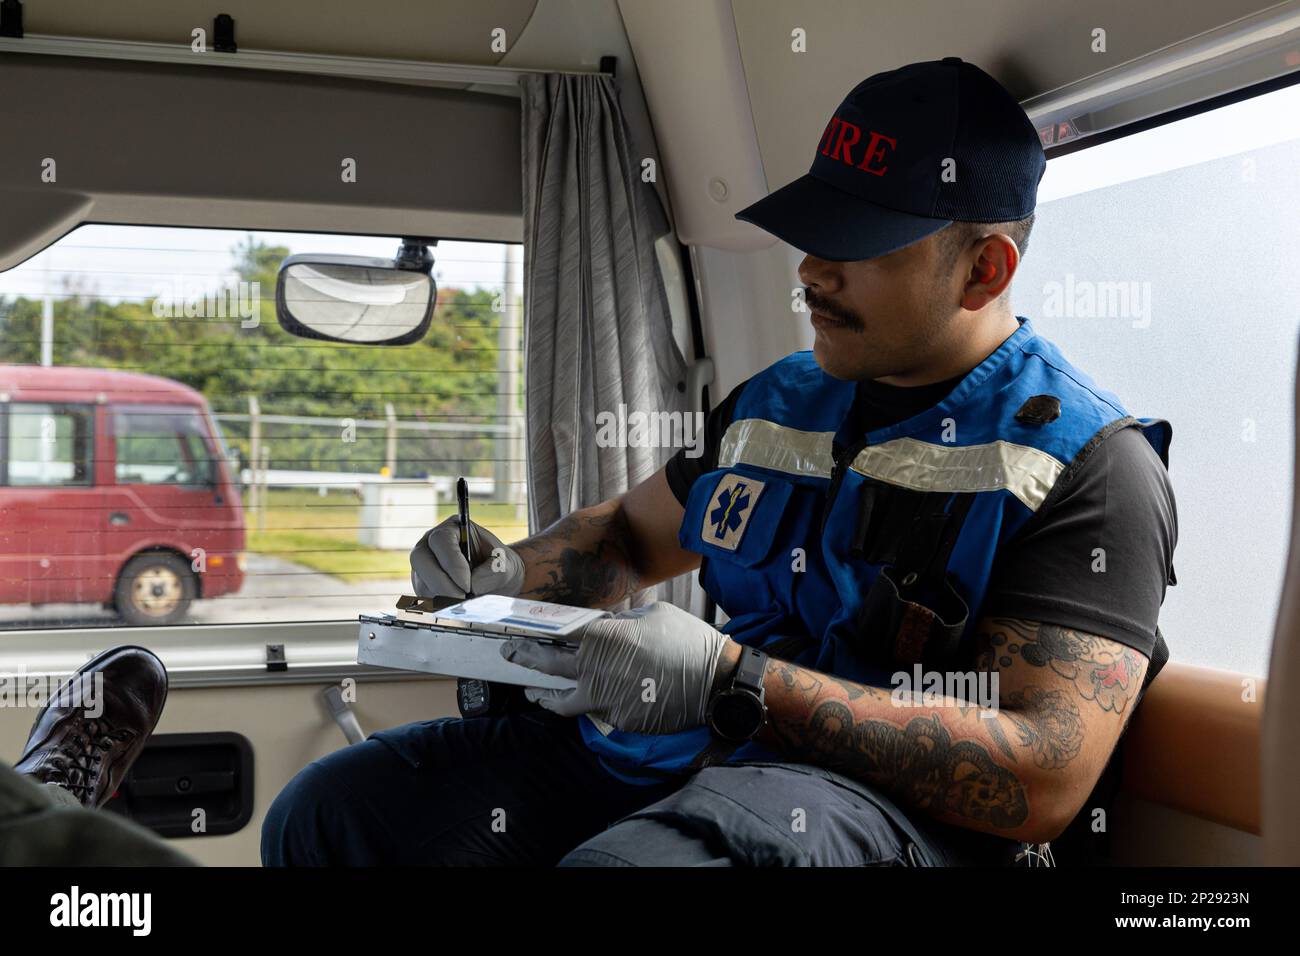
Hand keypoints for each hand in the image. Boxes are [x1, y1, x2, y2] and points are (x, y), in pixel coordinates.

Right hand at [409, 515, 524, 598]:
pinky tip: (458, 605)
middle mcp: (431, 543)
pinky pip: (423, 596)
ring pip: (421, 580)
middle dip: (441, 583)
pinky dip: (440, 604)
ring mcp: (423, 564)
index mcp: (452, 528)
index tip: (467, 585)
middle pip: (420, 558)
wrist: (495, 577)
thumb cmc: (498, 564)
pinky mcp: (422, 583)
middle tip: (461, 599)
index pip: (441, 540)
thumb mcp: (503, 564)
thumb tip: (472, 587)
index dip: (452, 564)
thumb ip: (492, 572)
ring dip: (442, 596)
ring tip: (466, 603)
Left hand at [500, 601, 730, 734]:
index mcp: (600, 638)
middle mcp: (594, 669)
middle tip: (511, 656)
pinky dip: (592, 703)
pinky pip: (598, 711)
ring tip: (534, 692)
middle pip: (548, 665)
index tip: (517, 634)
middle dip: (524, 659)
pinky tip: (594, 698)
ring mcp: (605, 699)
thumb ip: (620, 621)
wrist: (713, 682)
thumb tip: (603, 625)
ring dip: (545, 695)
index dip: (533, 633)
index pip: (555, 635)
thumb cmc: (686, 641)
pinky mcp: (618, 720)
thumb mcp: (652, 616)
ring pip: (564, 700)